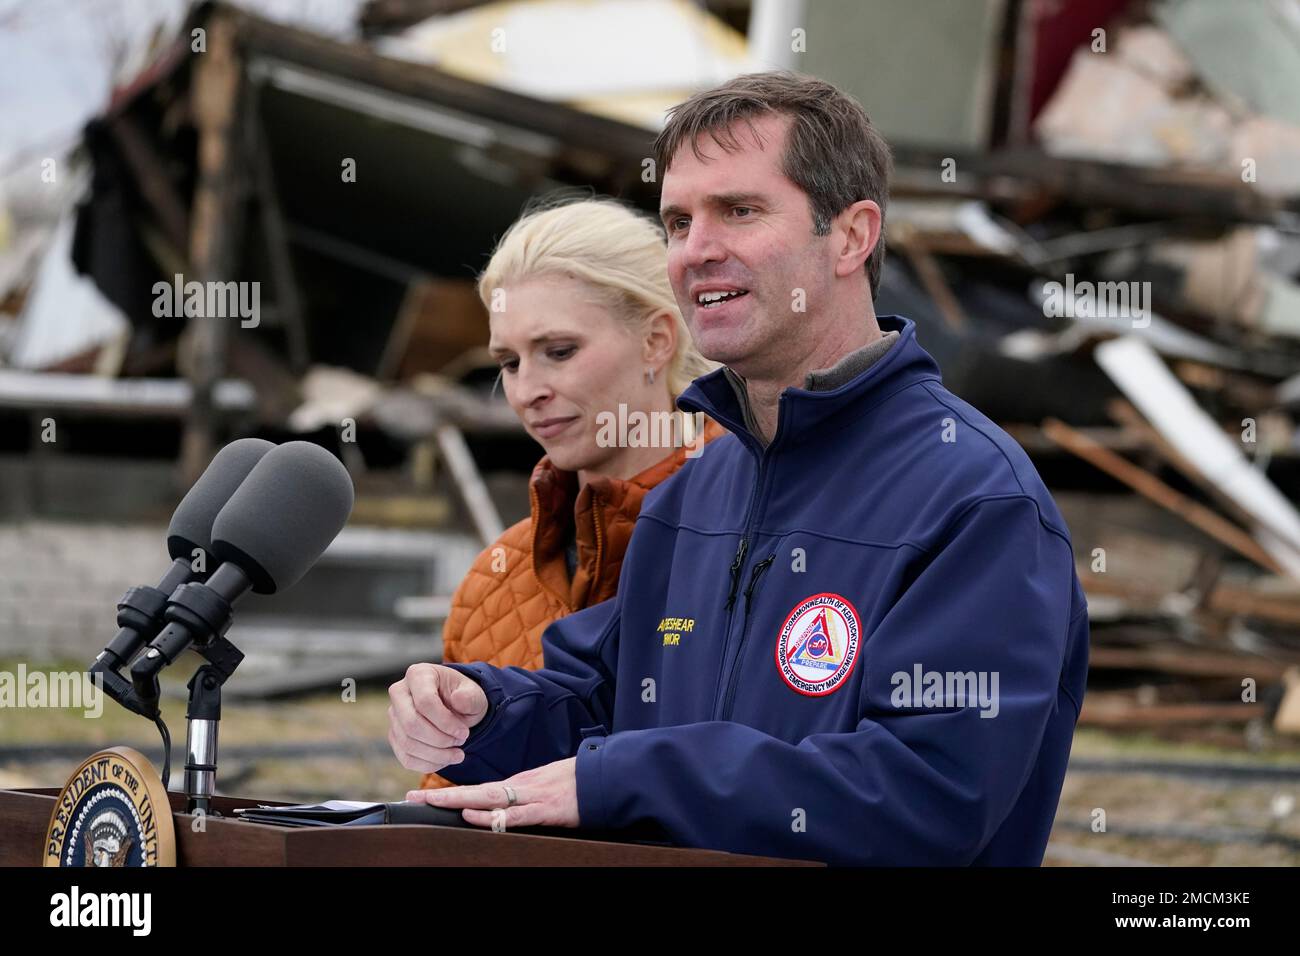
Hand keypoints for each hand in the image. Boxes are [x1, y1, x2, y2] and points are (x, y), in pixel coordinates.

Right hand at [388, 663, 487, 772]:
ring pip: (408, 744)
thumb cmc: (464, 697)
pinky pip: (406, 758)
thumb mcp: (474, 694)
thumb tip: (458, 700)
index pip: (424, 702)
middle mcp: (399, 692)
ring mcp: (394, 715)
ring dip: (436, 755)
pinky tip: (446, 759)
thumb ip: (470, 697)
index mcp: (418, 674)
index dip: (445, 722)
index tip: (464, 733)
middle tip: (461, 742)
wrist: (456, 707)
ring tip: (458, 754)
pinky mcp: (395, 736)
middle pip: (411, 724)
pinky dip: (428, 764)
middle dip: (439, 740)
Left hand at [405, 757, 578, 829]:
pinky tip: (472, 813)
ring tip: (430, 802)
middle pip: (474, 791)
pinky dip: (491, 815)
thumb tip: (509, 805)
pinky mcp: (545, 810)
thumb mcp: (548, 784)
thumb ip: (527, 795)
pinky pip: (512, 815)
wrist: (607, 777)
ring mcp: (531, 798)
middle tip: (413, 796)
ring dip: (457, 801)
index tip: (424, 796)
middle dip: (442, 796)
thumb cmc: (580, 781)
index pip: (479, 790)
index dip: (451, 794)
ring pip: (487, 799)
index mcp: (520, 783)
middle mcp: (520, 788)